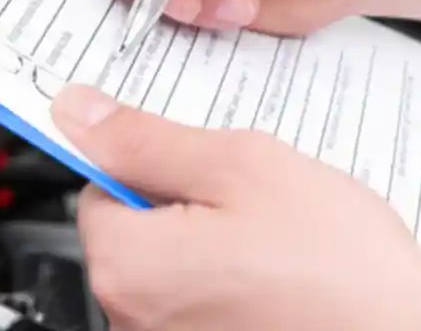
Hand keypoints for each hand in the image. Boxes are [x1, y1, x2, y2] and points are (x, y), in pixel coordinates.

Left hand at [52, 84, 420, 330]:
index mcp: (127, 266)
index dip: (151, 165)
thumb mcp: (241, 167)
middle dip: (185, 208)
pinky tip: (284, 285)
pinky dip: (234, 290)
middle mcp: (132, 321)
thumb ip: (146, 139)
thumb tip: (77, 112)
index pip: (96, 189)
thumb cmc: (343, 273)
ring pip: (173, 271)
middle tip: (254, 204)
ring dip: (214, 250)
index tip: (196, 162)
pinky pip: (202, 306)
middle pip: (132, 233)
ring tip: (281, 248)